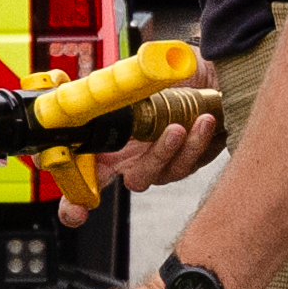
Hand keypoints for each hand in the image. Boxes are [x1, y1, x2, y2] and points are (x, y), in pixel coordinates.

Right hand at [61, 90, 228, 224]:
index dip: (75, 203)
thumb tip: (93, 89)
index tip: (77, 213)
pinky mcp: (188, 163)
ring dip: (177, 148)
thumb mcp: (140, 76)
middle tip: (171, 130)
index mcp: (109, 144)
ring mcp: (161, 164)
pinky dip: (197, 142)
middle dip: (152, 162)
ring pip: (164, 173)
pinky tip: (204, 121)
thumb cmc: (175, 76)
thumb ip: (116, 87)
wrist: (213, 75)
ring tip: (188, 123)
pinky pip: (188, 164)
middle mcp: (132, 159)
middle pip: (134, 180)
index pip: (84, 181)